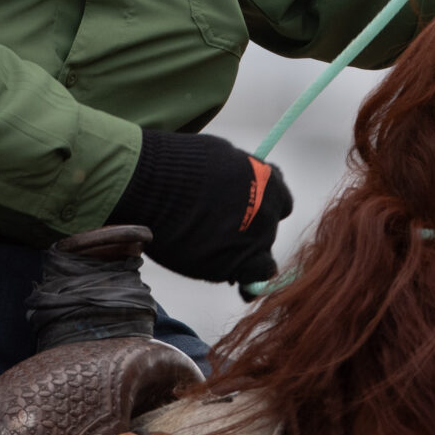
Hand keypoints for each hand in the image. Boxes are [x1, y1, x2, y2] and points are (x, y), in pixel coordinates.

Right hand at [105, 129, 292, 284]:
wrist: (152, 185)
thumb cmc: (182, 163)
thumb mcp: (223, 155)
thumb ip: (243, 174)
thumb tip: (245, 182)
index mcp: (270, 185)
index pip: (281, 202)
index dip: (263, 207)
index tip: (245, 209)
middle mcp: (268, 215)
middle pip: (266, 230)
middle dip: (248, 231)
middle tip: (218, 228)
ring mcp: (252, 243)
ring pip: (260, 258)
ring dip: (241, 254)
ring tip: (210, 248)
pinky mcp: (233, 266)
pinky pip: (247, 279)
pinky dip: (240, 278)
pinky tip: (223, 272)